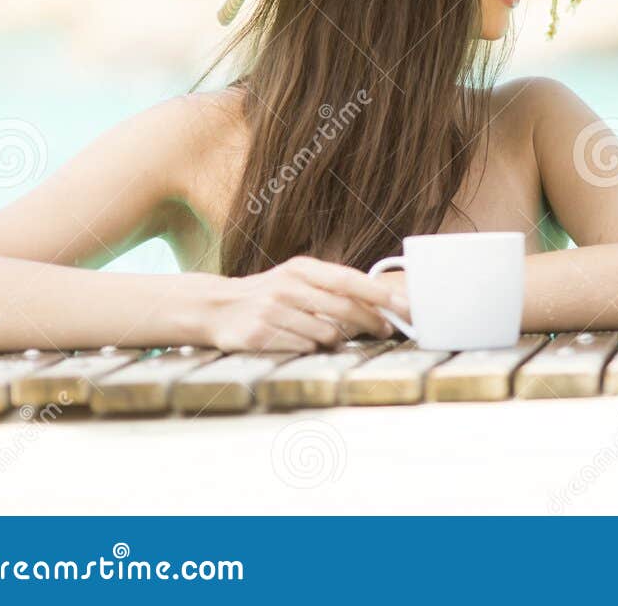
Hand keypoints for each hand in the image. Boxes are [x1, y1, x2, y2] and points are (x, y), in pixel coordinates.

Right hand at [196, 256, 408, 351]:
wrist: (216, 307)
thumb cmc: (269, 293)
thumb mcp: (297, 278)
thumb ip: (331, 285)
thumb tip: (378, 301)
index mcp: (300, 268)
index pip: (347, 279)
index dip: (377, 294)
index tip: (401, 305)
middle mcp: (287, 287)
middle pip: (343, 307)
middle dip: (371, 321)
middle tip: (386, 329)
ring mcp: (272, 312)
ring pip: (326, 334)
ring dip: (334, 339)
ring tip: (323, 333)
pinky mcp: (259, 336)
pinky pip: (303, 348)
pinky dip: (310, 348)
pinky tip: (299, 341)